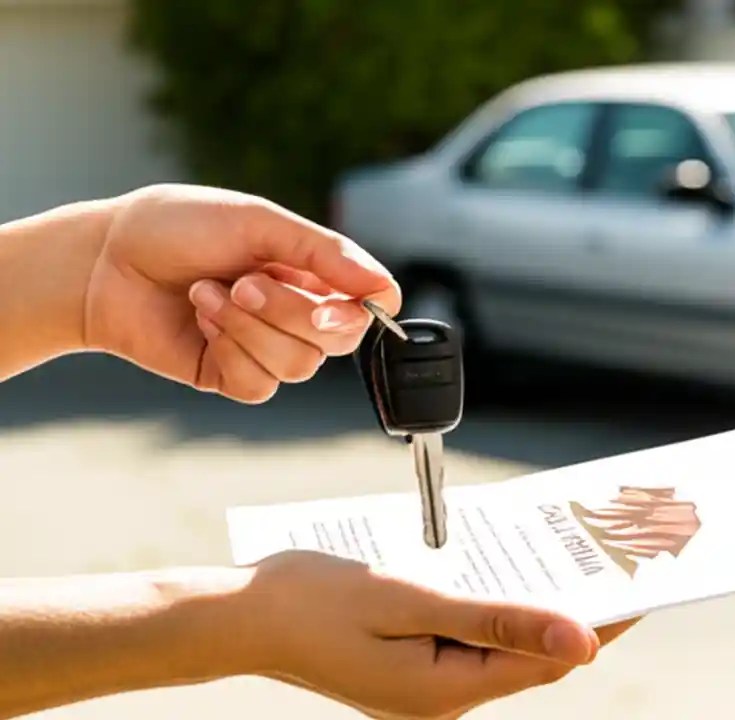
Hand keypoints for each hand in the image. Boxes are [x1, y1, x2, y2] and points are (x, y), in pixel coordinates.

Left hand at [84, 184, 400, 402]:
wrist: (104, 260)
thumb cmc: (177, 228)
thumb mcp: (257, 222)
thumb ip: (324, 252)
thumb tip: (383, 286)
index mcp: (312, 271)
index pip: (371, 304)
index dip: (364, 310)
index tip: (333, 301)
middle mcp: (298, 311)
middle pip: (339, 339)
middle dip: (289, 312)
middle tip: (242, 282)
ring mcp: (266, 346)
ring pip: (297, 365)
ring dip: (248, 327)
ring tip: (208, 294)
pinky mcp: (231, 375)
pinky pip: (259, 384)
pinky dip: (229, 350)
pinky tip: (201, 321)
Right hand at [239, 551, 639, 718]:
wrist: (242, 616)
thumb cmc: (317, 600)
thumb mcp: (415, 601)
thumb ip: (499, 620)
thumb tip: (581, 642)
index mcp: (447, 691)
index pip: (551, 661)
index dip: (602, 623)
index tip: (643, 585)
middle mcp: (445, 698)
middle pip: (533, 654)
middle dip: (575, 607)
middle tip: (614, 557)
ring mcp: (429, 686)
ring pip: (505, 643)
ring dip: (537, 602)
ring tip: (572, 555)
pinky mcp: (416, 666)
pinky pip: (474, 637)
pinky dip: (498, 604)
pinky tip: (510, 567)